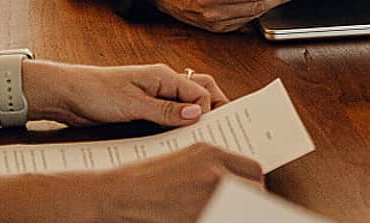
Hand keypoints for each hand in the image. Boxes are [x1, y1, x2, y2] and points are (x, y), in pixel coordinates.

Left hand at [26, 61, 228, 126]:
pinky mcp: (143, 107)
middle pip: (200, 90)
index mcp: (164, 76)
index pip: (201, 91)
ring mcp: (154, 95)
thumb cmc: (95, 92)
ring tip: (202, 131)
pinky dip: (179, 122)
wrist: (66, 94)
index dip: (207, 110)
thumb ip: (166, 110)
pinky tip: (178, 136)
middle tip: (220, 126)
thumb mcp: (133, 105)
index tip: (205, 129)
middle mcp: (163, 83)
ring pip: (187, 101)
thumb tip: (197, 113)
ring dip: (196, 113)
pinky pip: (169, 113)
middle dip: (214, 105)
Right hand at [85, 142, 263, 222]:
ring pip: (244, 207)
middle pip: (254, 188)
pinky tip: (211, 218)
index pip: (252, 168)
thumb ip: (210, 167)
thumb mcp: (182, 159)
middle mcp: (214, 170)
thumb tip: (232, 181)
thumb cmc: (143, 179)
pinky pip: (222, 217)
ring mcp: (208, 195)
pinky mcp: (199, 215)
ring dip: (239, 211)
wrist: (115, 195)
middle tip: (244, 208)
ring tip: (228, 213)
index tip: (249, 193)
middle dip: (252, 200)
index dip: (252, 184)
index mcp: (211, 152)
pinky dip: (221, 217)